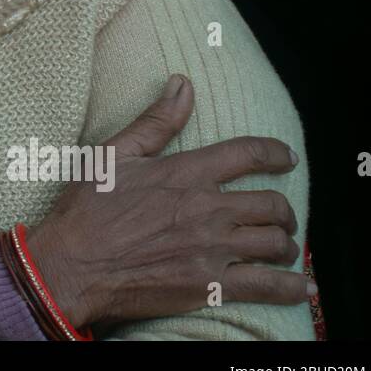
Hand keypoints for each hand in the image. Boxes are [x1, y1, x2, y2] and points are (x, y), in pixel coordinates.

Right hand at [24, 76, 307, 329]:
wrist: (71, 265)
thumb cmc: (85, 209)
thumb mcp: (113, 154)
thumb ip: (155, 122)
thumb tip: (183, 84)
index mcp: (187, 173)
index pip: (248, 154)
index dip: (275, 154)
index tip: (287, 158)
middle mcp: (208, 209)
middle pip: (272, 205)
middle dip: (284, 211)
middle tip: (281, 217)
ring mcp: (213, 249)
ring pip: (276, 243)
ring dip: (286, 245)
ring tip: (282, 248)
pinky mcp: (211, 286)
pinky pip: (268, 285)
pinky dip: (290, 286)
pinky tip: (299, 286)